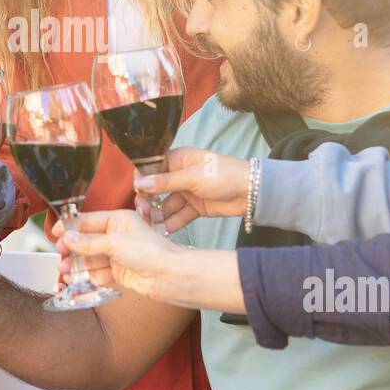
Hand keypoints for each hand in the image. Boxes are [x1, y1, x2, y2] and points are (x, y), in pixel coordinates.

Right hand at [51, 210, 182, 301]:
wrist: (169, 276)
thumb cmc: (151, 252)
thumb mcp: (115, 242)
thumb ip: (89, 242)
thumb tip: (68, 238)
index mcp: (119, 220)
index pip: (89, 220)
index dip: (71, 226)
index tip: (55, 232)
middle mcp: (118, 236)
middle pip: (88, 240)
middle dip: (73, 247)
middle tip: (60, 252)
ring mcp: (119, 255)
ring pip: (92, 258)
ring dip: (78, 263)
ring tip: (65, 269)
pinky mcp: (121, 272)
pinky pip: (99, 272)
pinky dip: (88, 275)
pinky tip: (77, 278)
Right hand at [130, 147, 248, 232]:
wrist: (252, 192)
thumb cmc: (223, 174)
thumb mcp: (192, 176)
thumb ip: (165, 182)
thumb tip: (139, 183)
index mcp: (178, 159)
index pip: (152, 168)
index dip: (143, 181)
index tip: (137, 193)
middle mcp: (180, 175)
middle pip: (156, 189)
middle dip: (148, 201)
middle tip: (144, 213)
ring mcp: (188, 192)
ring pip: (167, 204)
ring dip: (158, 214)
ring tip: (151, 225)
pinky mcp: (196, 207)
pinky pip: (180, 215)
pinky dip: (172, 222)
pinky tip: (164, 230)